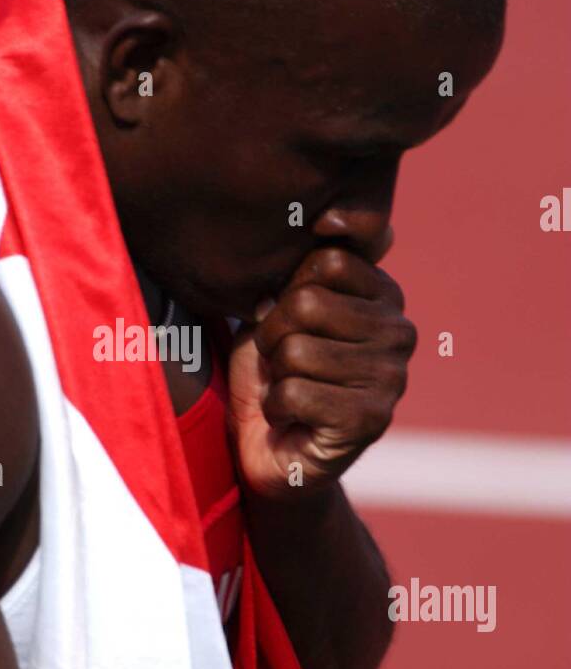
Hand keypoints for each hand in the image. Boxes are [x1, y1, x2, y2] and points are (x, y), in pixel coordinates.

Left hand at [227, 242, 416, 499]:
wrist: (268, 452)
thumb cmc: (271, 372)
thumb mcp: (277, 306)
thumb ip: (304, 263)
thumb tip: (333, 216)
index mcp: (383, 294)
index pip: (327, 260)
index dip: (285, 291)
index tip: (289, 320)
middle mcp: (399, 332)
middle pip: (308, 303)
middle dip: (273, 336)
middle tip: (282, 363)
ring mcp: (392, 378)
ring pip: (297, 350)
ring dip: (274, 376)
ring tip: (289, 389)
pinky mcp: (372, 421)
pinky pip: (294, 393)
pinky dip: (275, 408)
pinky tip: (292, 419)